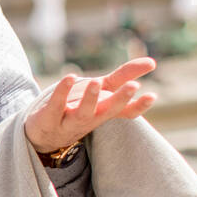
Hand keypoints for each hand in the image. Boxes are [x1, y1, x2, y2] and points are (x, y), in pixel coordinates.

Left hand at [24, 57, 158, 152]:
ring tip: (96, 82)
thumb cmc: (77, 109)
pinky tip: (69, 77)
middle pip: (107, 111)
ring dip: (90, 99)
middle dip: (120, 99)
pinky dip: (62, 92)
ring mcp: (69, 121)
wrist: (43, 135)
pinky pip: (56, 105)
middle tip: (133, 86)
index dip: (139, 106)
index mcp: (104, 113)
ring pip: (82, 113)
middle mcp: (90, 119)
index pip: (126, 113)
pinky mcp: (48, 118)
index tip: (152, 95)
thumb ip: (124, 76)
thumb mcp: (101, 92)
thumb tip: (153, 61)